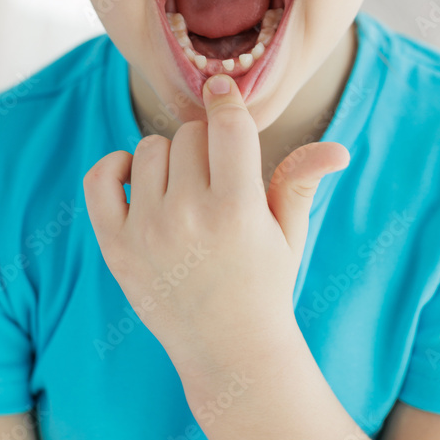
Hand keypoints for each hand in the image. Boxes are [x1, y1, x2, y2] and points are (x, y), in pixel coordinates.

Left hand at [83, 73, 349, 382]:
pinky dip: (115, 167)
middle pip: (189, 134)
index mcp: (238, 210)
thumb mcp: (290, 231)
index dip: (226, 99)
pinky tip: (136, 180)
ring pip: (149, 149)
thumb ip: (303, 180)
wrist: (228, 350)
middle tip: (217, 174)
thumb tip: (339, 149)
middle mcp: (189, 217)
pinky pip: (100, 179)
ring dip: (168, 158)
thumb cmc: (265, 282)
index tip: (222, 89)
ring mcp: (147, 232)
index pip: (227, 125)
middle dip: (205, 143)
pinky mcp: (115, 247)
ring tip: (186, 188)